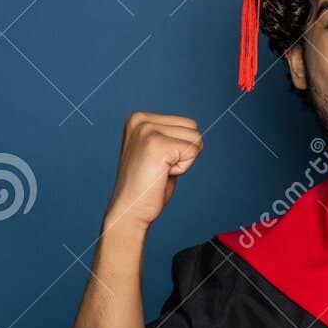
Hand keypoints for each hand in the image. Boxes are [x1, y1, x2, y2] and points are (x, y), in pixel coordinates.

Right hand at [103, 111, 203, 234]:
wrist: (129, 209)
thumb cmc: (146, 185)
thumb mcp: (157, 152)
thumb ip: (171, 137)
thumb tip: (198, 133)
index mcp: (139, 118)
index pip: (187, 123)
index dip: (181, 148)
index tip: (158, 162)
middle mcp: (141, 120)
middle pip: (193, 128)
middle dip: (184, 152)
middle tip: (161, 168)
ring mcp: (147, 130)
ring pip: (196, 139)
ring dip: (184, 161)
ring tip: (161, 170)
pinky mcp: (157, 144)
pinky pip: (193, 151)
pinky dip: (183, 168)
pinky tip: (162, 174)